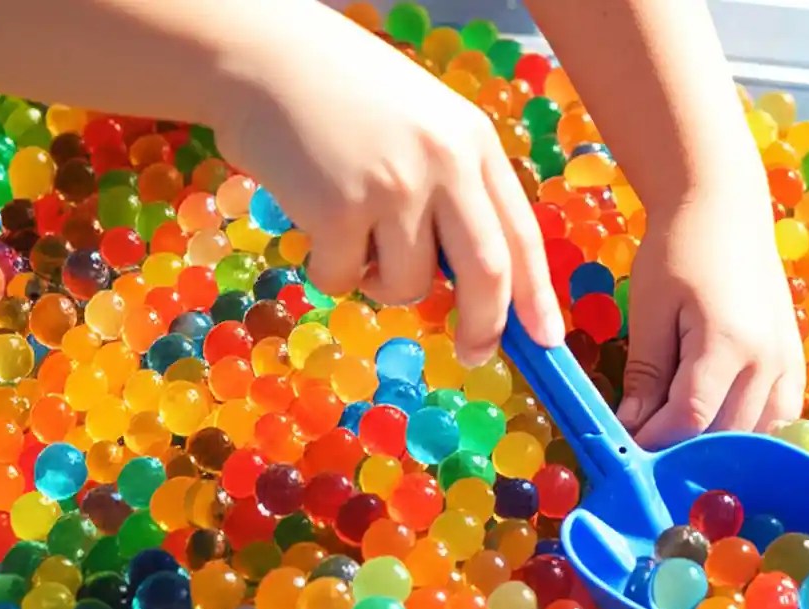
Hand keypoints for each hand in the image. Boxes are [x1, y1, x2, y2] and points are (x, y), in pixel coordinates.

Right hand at [210, 8, 564, 365]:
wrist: (260, 55)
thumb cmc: (341, 96)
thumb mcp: (422, 128)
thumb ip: (453, 192)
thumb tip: (472, 288)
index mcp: (473, 142)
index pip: (521, 233)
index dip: (536, 295)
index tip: (548, 340)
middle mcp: (445, 163)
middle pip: (487, 273)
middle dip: (486, 326)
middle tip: (477, 353)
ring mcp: (394, 187)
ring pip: (409, 286)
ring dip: (381, 284)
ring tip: (354, 232)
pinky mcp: (339, 209)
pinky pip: (344, 280)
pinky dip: (330, 271)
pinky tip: (314, 219)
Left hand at [617, 193, 805, 448]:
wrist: (723, 208)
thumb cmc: (679, 249)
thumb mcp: (651, 309)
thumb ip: (645, 374)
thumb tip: (631, 429)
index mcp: (728, 343)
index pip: (689, 418)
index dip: (655, 441)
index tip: (626, 451)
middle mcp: (768, 360)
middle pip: (725, 433)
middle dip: (683, 450)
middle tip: (646, 450)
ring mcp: (787, 362)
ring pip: (758, 434)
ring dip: (719, 446)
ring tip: (681, 441)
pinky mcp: (794, 360)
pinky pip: (779, 416)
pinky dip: (748, 431)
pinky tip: (719, 428)